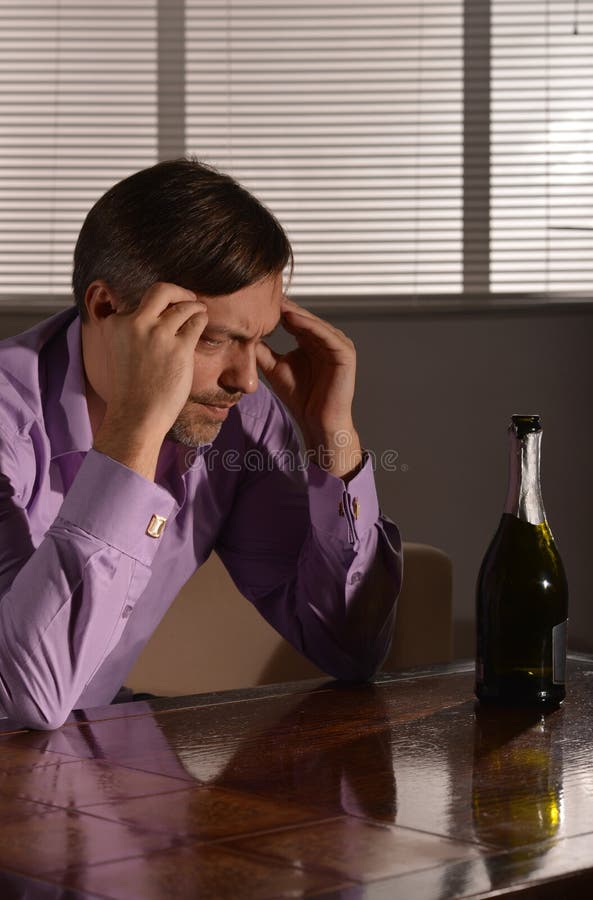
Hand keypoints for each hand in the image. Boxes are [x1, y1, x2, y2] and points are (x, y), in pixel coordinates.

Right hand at [94, 283, 206, 477]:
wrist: (136, 416)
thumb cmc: (130, 390)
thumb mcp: (119, 353)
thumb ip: (130, 333)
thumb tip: (154, 317)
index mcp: (115, 324)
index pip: (138, 303)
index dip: (154, 306)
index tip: (163, 311)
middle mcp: (135, 323)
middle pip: (161, 290)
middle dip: (178, 291)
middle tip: (188, 297)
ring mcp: (158, 334)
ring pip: (183, 306)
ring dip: (195, 306)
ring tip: (200, 312)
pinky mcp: (179, 347)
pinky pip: (196, 322)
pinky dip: (201, 319)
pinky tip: (202, 323)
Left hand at [256, 297, 362, 478]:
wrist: (317, 422)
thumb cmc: (299, 398)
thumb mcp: (273, 368)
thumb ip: (262, 351)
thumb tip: (242, 335)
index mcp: (311, 341)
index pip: (293, 319)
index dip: (274, 310)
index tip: (253, 299)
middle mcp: (326, 339)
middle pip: (304, 317)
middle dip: (284, 306)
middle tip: (264, 291)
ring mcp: (338, 345)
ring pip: (314, 323)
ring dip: (296, 312)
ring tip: (277, 302)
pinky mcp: (346, 354)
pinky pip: (326, 334)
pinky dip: (310, 325)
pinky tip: (292, 318)